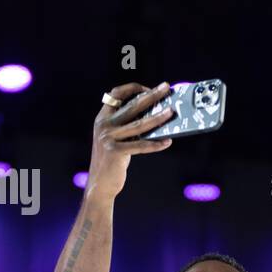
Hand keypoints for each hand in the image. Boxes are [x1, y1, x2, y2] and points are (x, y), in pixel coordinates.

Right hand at [86, 82, 175, 198]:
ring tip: (171, 112)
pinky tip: (168, 142)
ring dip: (158, 117)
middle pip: (132, 105)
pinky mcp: (115, 152)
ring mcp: (108, 138)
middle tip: (166, 87)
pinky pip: (141, 145)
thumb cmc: (112, 161)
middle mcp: (103, 125)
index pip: (115, 94)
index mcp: (102, 118)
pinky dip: (156, 144)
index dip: (132, 88)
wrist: (99, 184)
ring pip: (139, 124)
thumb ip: (126, 126)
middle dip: (151, 95)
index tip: (149, 88)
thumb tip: (154, 116)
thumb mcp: (115, 139)